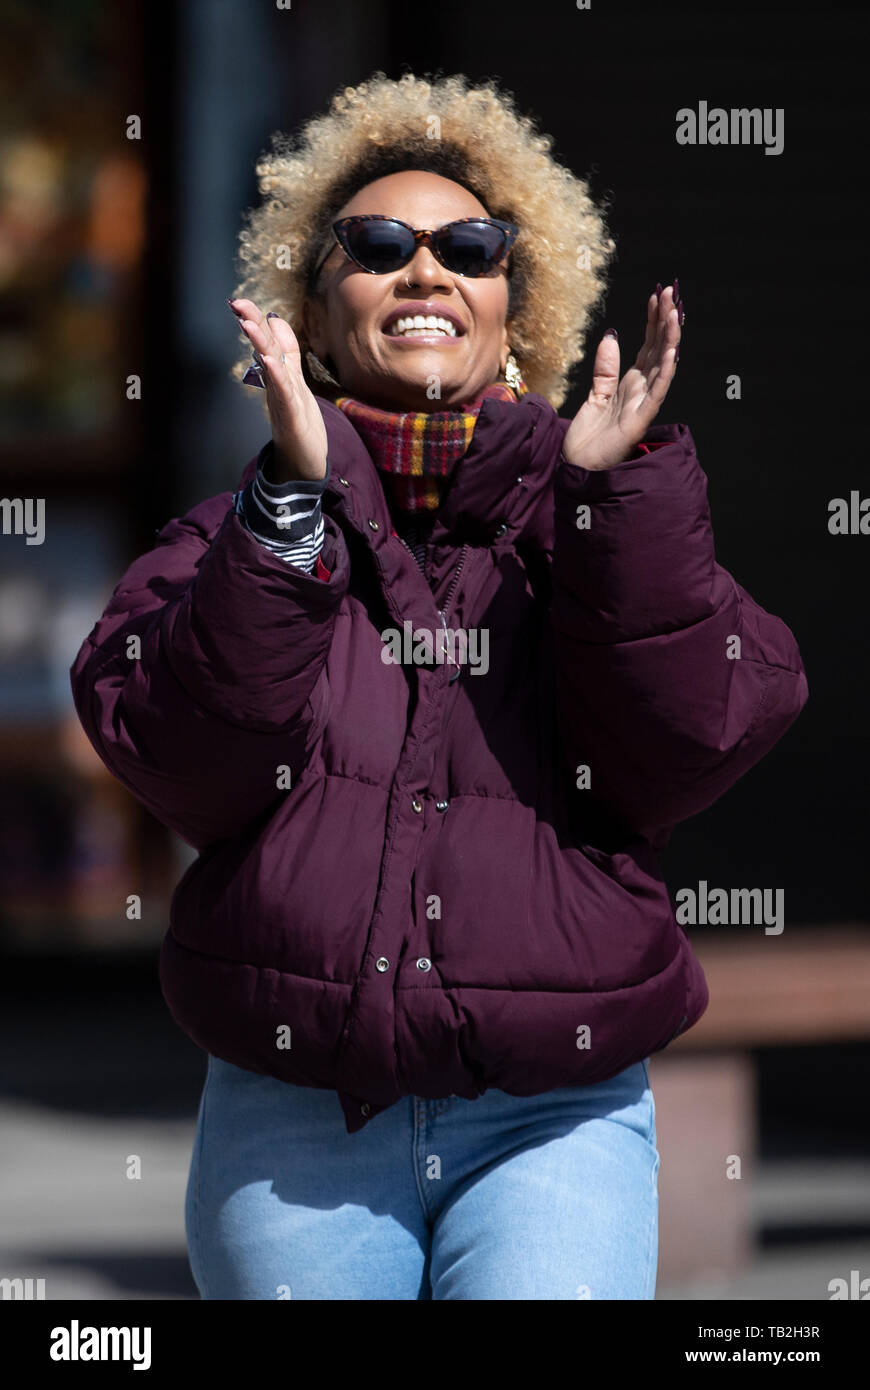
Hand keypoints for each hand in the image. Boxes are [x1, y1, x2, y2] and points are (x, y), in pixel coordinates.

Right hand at [229, 299, 328, 481]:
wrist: (304, 462)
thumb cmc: (299, 422)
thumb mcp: (294, 380)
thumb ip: (286, 351)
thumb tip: (274, 320)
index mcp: (279, 374)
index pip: (267, 341)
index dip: (256, 320)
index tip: (240, 301)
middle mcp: (277, 384)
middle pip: (265, 349)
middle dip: (252, 324)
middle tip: (236, 303)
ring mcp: (283, 400)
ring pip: (271, 367)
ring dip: (259, 345)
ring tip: (247, 324)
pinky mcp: (292, 417)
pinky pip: (284, 392)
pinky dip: (277, 375)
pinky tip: (270, 361)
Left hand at [561, 282, 683, 471]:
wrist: (578, 467)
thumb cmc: (588, 438)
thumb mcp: (594, 395)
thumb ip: (605, 368)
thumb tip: (612, 334)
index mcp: (632, 384)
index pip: (647, 345)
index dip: (653, 320)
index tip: (658, 294)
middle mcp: (642, 391)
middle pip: (659, 349)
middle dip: (665, 321)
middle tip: (672, 291)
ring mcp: (643, 405)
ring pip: (663, 366)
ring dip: (670, 340)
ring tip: (675, 313)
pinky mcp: (639, 421)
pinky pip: (656, 393)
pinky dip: (666, 373)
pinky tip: (672, 353)